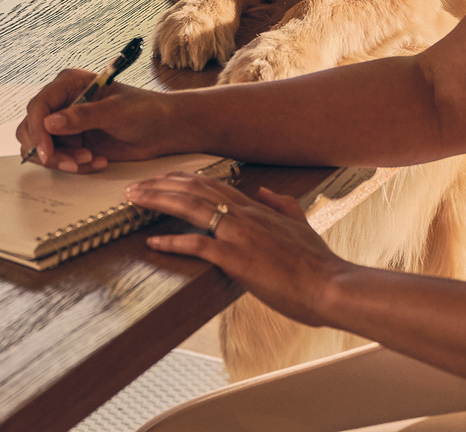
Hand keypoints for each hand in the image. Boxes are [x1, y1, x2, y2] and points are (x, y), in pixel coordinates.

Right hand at [17, 69, 181, 171]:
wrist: (162, 130)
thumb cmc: (144, 111)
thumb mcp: (116, 112)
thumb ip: (83, 116)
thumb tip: (49, 123)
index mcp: (69, 84)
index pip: (38, 106)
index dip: (38, 131)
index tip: (47, 154)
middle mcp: (61, 102)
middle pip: (31, 128)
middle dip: (49, 150)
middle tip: (73, 163)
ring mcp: (65, 124)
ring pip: (41, 147)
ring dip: (61, 160)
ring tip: (90, 160)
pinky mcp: (71, 142)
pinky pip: (58, 159)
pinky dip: (74, 165)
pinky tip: (98, 162)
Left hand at [129, 176, 350, 325]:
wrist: (332, 286)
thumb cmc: (319, 263)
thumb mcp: (301, 224)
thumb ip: (282, 205)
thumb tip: (264, 191)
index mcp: (257, 208)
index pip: (211, 184)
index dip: (182, 179)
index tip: (161, 178)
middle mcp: (244, 214)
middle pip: (194, 189)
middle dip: (160, 184)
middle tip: (135, 186)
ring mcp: (239, 234)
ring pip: (191, 207)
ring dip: (157, 200)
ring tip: (133, 199)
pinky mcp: (236, 258)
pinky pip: (197, 245)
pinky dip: (172, 241)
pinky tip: (153, 242)